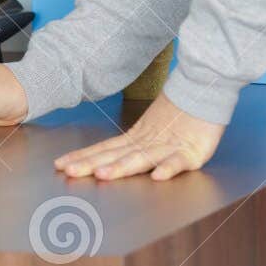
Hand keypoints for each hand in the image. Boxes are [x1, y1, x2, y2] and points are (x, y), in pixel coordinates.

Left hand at [53, 94, 224, 180]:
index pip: (105, 149)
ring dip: (122, 166)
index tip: (61, 165)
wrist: (204, 89)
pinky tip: (157, 176)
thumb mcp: (150, 129)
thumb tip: (104, 159)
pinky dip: (168, 168)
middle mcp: (148, 144)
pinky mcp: (192, 152)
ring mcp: (169, 148)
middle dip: (92, 164)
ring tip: (104, 174)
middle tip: (70, 171)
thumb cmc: (180, 112)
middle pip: (116, 155)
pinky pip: (179, 161)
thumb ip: (130, 146)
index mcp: (136, 139)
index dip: (83, 157)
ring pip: (142, 158)